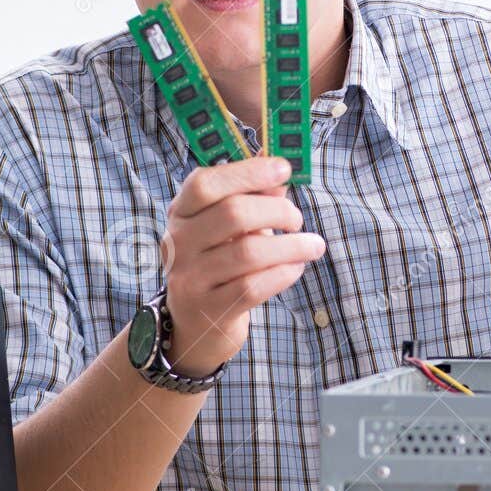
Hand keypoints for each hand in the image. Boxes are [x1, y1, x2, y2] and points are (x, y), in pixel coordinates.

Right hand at [161, 154, 325, 377]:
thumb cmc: (218, 262)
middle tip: (297, 219)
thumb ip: (251, 199)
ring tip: (313, 246)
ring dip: (291, 246)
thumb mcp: (227, 228)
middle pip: (233, 213)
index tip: (284, 168)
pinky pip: (253, 286)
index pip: (205, 183)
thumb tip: (281, 177)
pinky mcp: (209, 309)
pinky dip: (283, 274)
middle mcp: (178, 243)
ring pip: (249, 252)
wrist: (196, 322)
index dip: (247, 172)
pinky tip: (296, 268)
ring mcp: (190, 278)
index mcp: (181, 213)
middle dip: (277, 211)